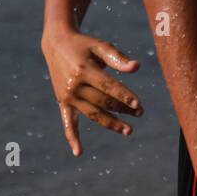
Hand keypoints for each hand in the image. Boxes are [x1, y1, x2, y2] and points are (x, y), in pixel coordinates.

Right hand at [41, 29, 142, 155]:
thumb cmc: (84, 44)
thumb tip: (137, 67)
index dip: (125, 96)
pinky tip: (79, 152)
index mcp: (84, 70)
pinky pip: (68, 122)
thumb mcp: (100, 46)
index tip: (139, 105)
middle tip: (140, 113)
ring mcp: (67, 95)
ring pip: (92, 114)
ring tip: (128, 130)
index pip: (109, 87)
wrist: (56, 43)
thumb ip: (118, 58)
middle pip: (103, 102)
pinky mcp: (62, 101)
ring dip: (110, 123)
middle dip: (123, 109)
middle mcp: (74, 85)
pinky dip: (72, 137)